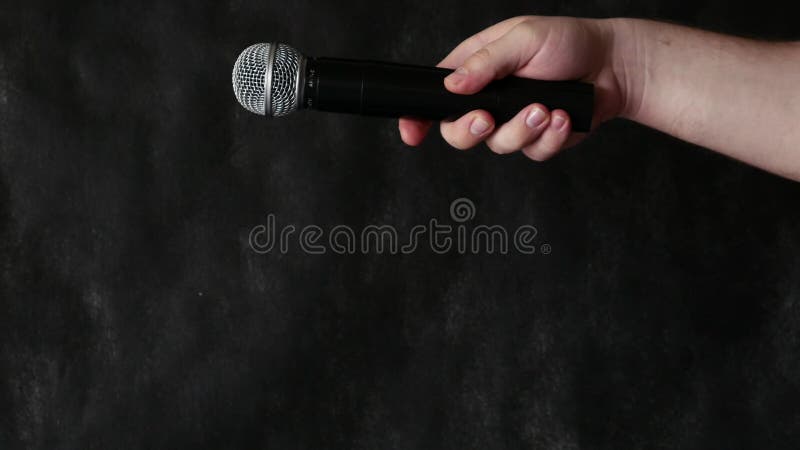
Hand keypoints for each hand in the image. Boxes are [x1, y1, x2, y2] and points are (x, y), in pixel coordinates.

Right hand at [398, 16, 624, 160]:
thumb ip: (485, 62)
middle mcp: (489, 100)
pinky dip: (550, 138)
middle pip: (457, 132)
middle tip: (488, 118)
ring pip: (498, 146)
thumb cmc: (567, 42)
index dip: (418, 117)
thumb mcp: (522, 38)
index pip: (436, 96)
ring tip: (545, 109)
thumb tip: (452, 86)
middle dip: (470, 131)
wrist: (614, 66)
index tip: (412, 134)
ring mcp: (512, 123)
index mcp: (475, 71)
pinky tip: (564, 117)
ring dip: (522, 130)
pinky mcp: (538, 141)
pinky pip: (533, 153)